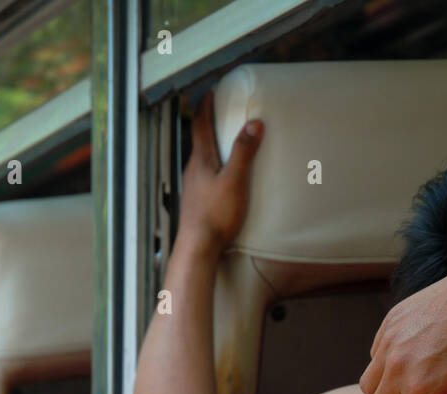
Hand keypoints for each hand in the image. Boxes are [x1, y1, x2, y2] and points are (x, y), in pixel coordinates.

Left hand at [177, 91, 263, 253]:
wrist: (198, 247)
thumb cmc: (216, 215)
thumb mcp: (235, 180)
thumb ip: (244, 152)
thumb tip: (254, 124)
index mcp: (201, 160)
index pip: (200, 125)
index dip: (205, 106)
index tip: (210, 92)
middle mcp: (193, 170)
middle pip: (198, 140)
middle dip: (207, 124)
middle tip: (217, 113)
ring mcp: (192, 187)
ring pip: (200, 159)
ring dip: (210, 146)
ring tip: (222, 142)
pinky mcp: (196, 201)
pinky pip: (204, 176)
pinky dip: (212, 167)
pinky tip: (221, 177)